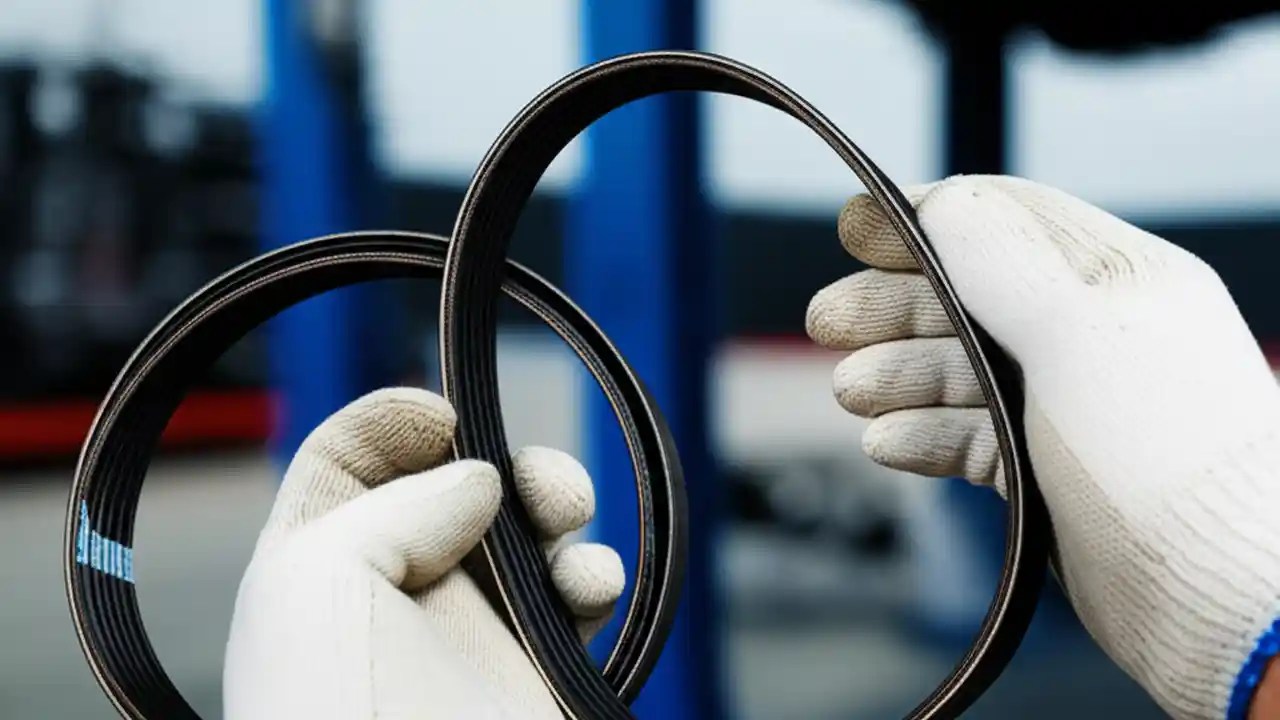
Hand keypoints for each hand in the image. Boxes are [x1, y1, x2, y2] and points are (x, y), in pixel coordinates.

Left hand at [223, 388, 623, 718]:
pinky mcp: (535, 669)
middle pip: (454, 487)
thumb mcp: (315, 576)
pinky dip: (595, 572)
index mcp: (319, 567)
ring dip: (558, 508)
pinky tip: (590, 586)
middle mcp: (394, 594)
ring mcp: (469, 633)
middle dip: (502, 462)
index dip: (391, 424)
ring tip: (570, 520)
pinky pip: (576, 596)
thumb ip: (396, 500)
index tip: (440, 419)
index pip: (348, 463)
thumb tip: (478, 484)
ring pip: (524, 534)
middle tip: (534, 481)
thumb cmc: (333, 709)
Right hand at [806, 175, 1279, 719]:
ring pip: (959, 371)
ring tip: (850, 391)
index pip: (1003, 222)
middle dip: (893, 305)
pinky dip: (924, 435)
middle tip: (826, 321)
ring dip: (898, 374)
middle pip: (967, 298)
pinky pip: (969, 437)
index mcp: (1114, 278)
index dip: (923, 220)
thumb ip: (1002, 263)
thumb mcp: (1079, 333)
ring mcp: (1066, 405)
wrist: (1219, 596)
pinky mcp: (1045, 472)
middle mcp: (1089, 334)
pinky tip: (886, 444)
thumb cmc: (1162, 453)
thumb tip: (940, 200)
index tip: (852, 228)